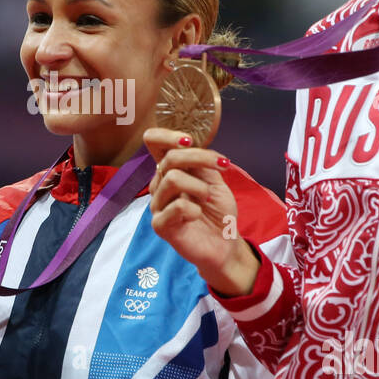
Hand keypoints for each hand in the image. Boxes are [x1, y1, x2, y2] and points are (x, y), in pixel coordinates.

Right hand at [144, 128, 258, 297]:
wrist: (224, 243)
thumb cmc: (217, 211)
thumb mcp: (215, 180)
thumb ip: (202, 162)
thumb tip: (193, 142)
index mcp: (169, 170)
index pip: (153, 142)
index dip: (167, 135)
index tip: (189, 140)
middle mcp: (158, 185)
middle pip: (168, 158)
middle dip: (200, 158)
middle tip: (222, 167)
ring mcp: (157, 205)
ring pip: (172, 179)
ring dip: (199, 186)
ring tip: (208, 198)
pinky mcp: (160, 225)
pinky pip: (177, 206)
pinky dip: (195, 208)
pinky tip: (198, 215)